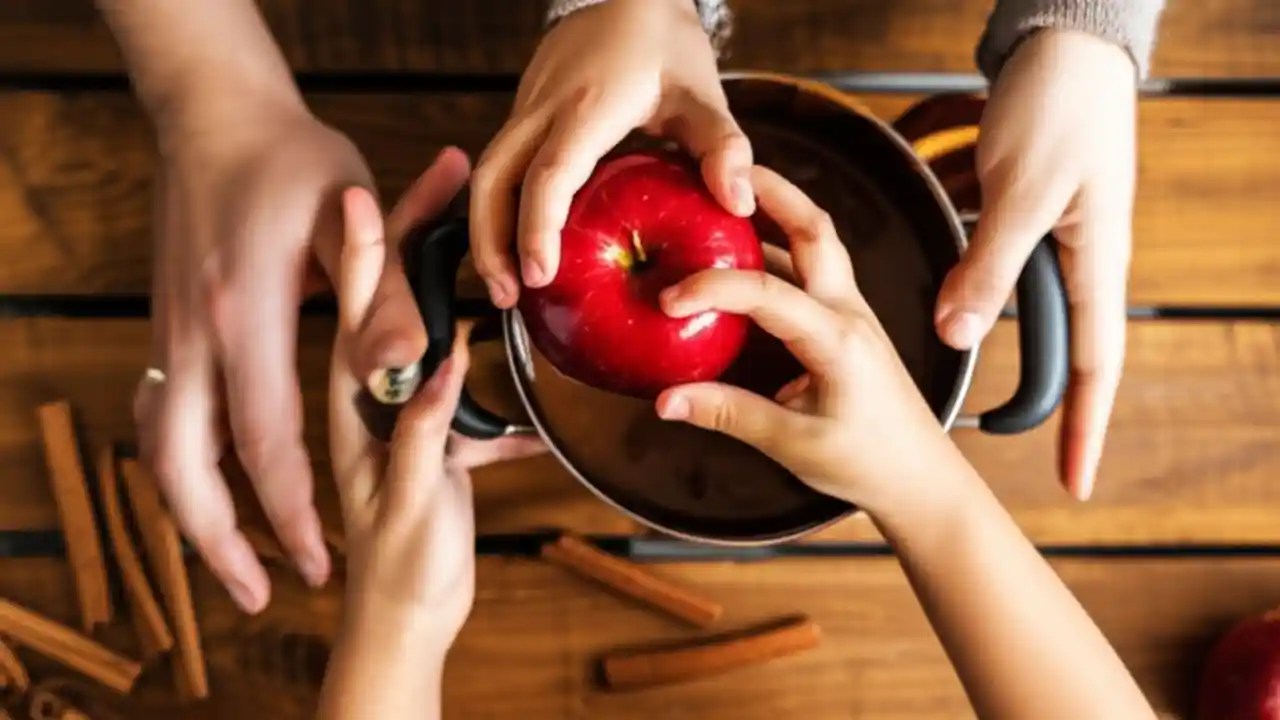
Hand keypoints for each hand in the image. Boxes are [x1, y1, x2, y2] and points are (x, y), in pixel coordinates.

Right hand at [134, 102, 435, 612]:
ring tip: (230, 559)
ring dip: (191, 512)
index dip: (290, 513)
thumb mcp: (350, 218)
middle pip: (183, 469)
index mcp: (243, 316)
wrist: (215, 115)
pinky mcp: (169, 326)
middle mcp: (194, 336)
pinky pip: (163, 418)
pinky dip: (185, 467)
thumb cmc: (292, 159)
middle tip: (258, 593)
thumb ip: (384, 298)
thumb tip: (411, 370)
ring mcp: (172, 333)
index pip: (263, 442)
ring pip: (160, 449)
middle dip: (217, 542)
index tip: (316, 563)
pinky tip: (215, 485)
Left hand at [329, 182, 543, 645]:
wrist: (406, 620)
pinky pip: (476, 407)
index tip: (374, 191)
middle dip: (420, 244)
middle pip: (397, 307)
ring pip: (437, 345)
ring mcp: (409, 418)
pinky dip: (506, 400)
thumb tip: (440, 367)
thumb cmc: (399, 569)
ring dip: (464, 303)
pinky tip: (539, 400)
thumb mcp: (409, 500)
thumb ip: (419, 434)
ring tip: (495, 252)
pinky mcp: (441, 444)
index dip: (367, 252)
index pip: (361, 314)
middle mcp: (377, 402)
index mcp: (355, 410)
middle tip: (451, 183)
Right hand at [470, 0, 752, 306]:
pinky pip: (501, 167)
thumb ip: (723, 145)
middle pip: (493, 178)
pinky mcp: (523, 116)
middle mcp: (544, 108)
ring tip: (504, 287)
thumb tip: (738, 203)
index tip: (538, 276)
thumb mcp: (703, 92)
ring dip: (486, 232)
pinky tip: (517, 250)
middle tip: (504, 298)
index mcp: (587, 106)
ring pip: (486, 174)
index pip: (550, 173)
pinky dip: (499, 211)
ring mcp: (526, 109)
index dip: (537, 228)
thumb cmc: (667, 46)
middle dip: (490, 242)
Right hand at [653, 167, 964, 516]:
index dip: (713, 288)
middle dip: (772, 191)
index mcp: (838, 339)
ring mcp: (852, 313)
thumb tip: (665, 400)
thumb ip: (728, 414)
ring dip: (779, 211)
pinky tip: (745, 252)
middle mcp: (849, 312)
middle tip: (725, 166)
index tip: (668, 301)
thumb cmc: (868, 464)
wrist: (920, 479)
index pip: (768, 291)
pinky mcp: (847, 325)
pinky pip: (813, 272)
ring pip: (818, 242)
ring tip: (730, 194)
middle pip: (815, 229)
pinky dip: (779, 249)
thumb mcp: (793, 444)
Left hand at [934, 29, 1136, 499]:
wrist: (1063, 38)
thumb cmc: (1060, 106)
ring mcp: (1044, 234)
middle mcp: (1071, 258)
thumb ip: (991, 265)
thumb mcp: (1025, 193)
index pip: (1094, 366)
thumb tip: (957, 335)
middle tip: (1001, 443)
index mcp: (1092, 264)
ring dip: (980, 332)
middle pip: (1051, 344)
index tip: (1076, 484)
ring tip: (947, 374)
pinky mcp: (1014, 207)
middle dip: (1034, 398)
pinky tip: (924, 292)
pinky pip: (984, 255)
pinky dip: (958, 276)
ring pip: (1007, 301)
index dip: (1085, 428)